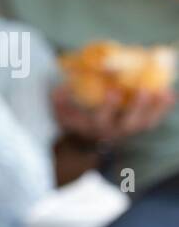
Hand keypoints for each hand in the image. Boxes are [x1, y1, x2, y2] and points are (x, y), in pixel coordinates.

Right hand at [52, 82, 174, 143]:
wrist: (86, 139)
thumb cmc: (73, 119)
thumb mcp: (61, 111)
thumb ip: (59, 100)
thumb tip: (59, 87)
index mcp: (93, 128)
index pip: (101, 119)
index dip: (109, 107)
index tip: (114, 91)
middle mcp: (113, 132)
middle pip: (129, 123)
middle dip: (138, 108)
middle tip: (145, 90)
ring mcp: (128, 131)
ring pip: (145, 123)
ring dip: (156, 109)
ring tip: (165, 92)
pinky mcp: (138, 127)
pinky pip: (154, 119)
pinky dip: (163, 109)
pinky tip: (170, 94)